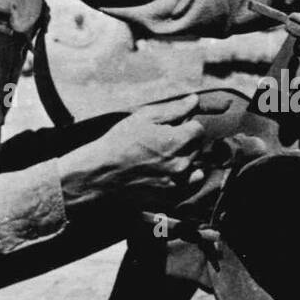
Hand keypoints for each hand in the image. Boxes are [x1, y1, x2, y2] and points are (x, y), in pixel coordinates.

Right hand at [57, 94, 209, 209]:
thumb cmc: (120, 141)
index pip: (198, 129)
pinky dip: (183, 180)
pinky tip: (167, 174)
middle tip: (162, 143)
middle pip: (196, 148)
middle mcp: (182, 164)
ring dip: (184, 161)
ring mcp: (177, 184)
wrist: (101, 173)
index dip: (186, 125)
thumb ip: (174, 110)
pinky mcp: (171, 198)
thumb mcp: (145, 118)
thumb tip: (195, 100)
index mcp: (177, 141)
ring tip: (162, 159)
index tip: (172, 128)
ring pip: (194, 167)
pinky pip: (189, 186)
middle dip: (184, 142)